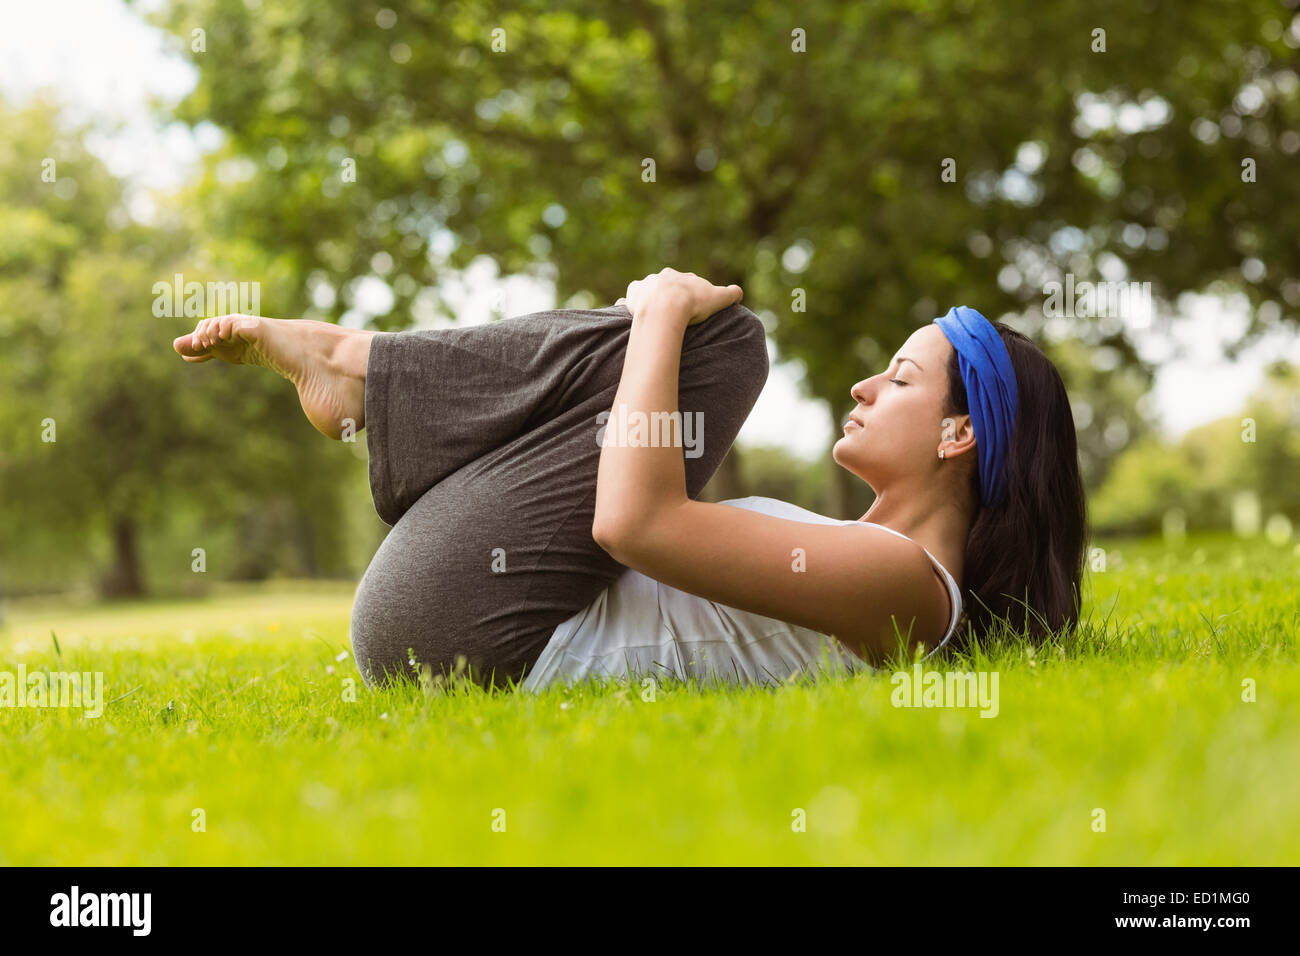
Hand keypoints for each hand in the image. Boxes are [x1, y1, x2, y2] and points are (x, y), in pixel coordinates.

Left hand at [616, 268, 742, 325]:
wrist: (667, 307)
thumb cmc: (693, 302)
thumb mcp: (717, 298)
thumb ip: (730, 294)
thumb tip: (739, 292)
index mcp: (680, 277)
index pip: (685, 282)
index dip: (687, 293)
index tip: (689, 303)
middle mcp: (661, 278)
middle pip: (663, 284)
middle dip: (665, 294)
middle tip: (669, 311)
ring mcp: (645, 287)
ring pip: (644, 291)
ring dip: (646, 299)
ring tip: (648, 314)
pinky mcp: (632, 298)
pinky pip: (628, 301)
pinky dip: (628, 306)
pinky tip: (629, 314)